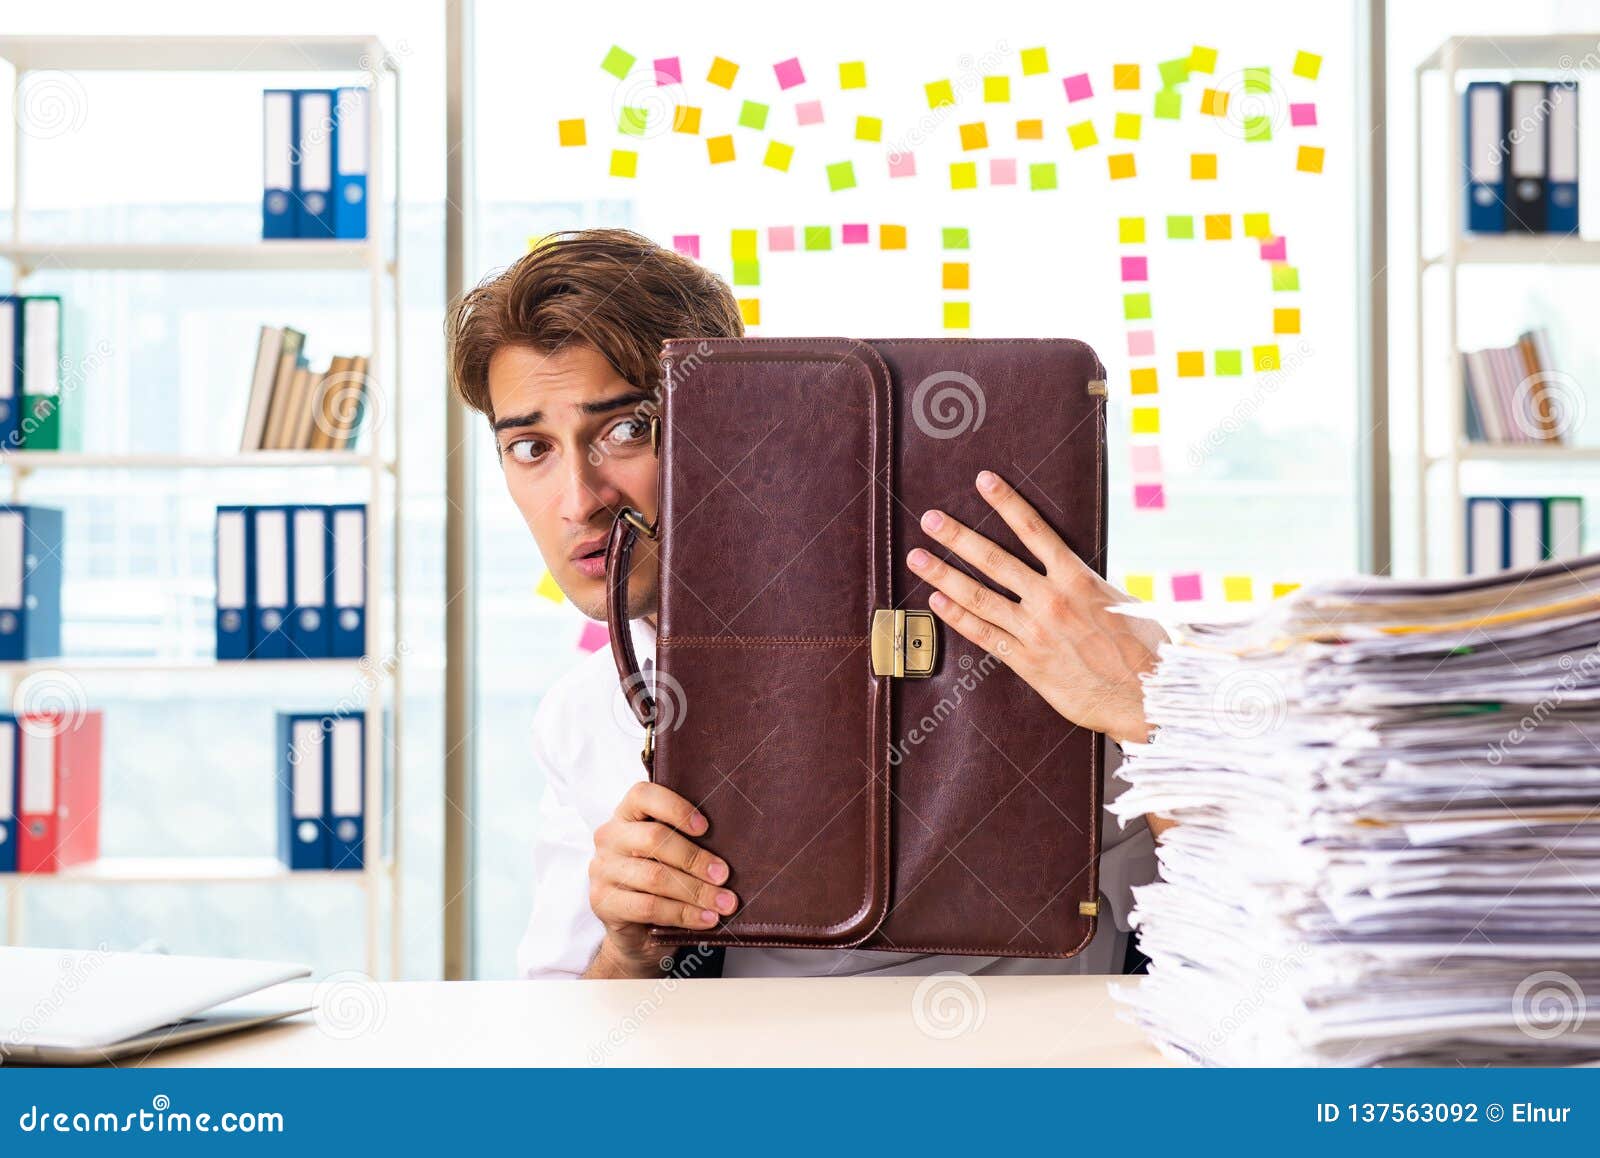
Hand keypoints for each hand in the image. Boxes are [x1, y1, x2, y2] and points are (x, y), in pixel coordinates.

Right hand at [584, 781, 737, 978]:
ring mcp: (603, 870)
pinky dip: (683, 914)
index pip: (643, 796)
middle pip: (654, 839)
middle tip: (724, 875)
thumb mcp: (670, 856)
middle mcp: (609, 838)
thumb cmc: (659, 882)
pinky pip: (649, 907)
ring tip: (724, 902)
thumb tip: (733, 844)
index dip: (675, 807)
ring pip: (655, 877)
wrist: (635, 931)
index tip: (705, 827)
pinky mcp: (603, 902)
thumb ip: (687, 841)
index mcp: (626, 815)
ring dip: (696, 891)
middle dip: (695, 858)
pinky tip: (706, 918)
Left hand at [905, 470, 1166, 747]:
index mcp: (1077, 578)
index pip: (1034, 530)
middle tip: (930, 519)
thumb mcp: (1124, 601)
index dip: (1006, 502)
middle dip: (958, 537)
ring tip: (918, 557)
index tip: (984, 480)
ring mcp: (1035, 631)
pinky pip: (984, 636)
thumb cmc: (1146, 649)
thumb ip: (1091, 585)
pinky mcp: (1028, 663)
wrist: (1149, 695)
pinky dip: (958, 618)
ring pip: (979, 597)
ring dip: (945, 574)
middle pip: (994, 560)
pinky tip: (937, 602)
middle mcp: (1051, 600)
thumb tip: (1075, 574)